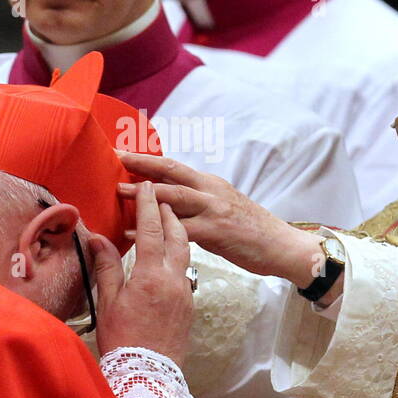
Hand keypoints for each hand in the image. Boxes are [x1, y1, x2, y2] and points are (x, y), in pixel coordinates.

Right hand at [89, 181, 192, 364]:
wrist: (149, 375)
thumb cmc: (123, 340)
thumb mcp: (109, 302)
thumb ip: (106, 266)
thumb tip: (97, 237)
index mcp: (151, 275)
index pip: (151, 230)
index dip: (148, 206)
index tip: (145, 186)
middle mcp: (174, 279)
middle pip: (177, 235)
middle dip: (169, 212)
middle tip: (159, 196)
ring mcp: (185, 292)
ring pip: (186, 252)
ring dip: (177, 231)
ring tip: (167, 219)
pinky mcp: (189, 304)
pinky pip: (186, 270)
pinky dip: (178, 254)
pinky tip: (168, 255)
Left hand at [116, 150, 323, 286]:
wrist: (282, 245)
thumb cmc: (252, 230)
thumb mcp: (223, 208)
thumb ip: (198, 203)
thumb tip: (170, 204)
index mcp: (210, 183)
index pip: (174, 166)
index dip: (148, 158)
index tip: (124, 152)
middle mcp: (210, 190)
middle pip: (171, 171)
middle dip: (142, 163)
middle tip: (115, 158)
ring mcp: (213, 209)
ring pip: (173, 196)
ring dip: (144, 193)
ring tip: (119, 191)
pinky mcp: (216, 230)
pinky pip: (179, 229)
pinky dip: (154, 231)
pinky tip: (134, 236)